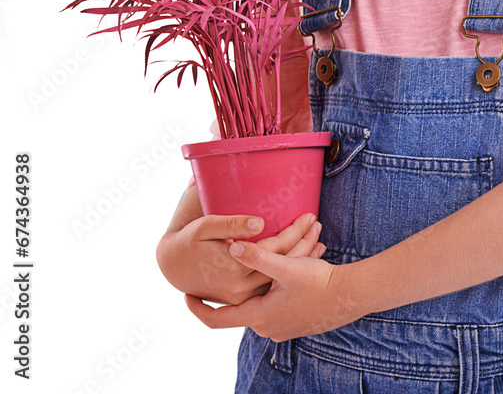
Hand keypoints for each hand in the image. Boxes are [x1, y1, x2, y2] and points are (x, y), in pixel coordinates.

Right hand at [157, 211, 324, 305]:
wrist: (175, 267)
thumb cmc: (190, 241)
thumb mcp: (206, 227)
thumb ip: (233, 224)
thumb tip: (261, 222)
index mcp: (233, 267)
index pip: (275, 248)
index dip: (294, 230)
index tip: (309, 213)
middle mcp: (240, 286)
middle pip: (282, 263)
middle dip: (303, 243)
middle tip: (318, 224)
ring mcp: (242, 295)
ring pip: (280, 278)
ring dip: (300, 259)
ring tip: (318, 240)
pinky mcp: (242, 298)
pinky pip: (271, 284)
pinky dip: (287, 270)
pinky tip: (302, 256)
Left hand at [185, 238, 365, 340]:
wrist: (351, 297)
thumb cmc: (319, 283)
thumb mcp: (286, 267)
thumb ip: (257, 257)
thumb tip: (231, 246)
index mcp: (258, 316)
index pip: (217, 320)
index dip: (198, 308)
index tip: (185, 294)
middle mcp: (267, 327)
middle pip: (241, 305)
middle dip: (236, 282)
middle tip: (227, 261)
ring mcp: (282, 327)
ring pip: (260, 300)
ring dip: (259, 281)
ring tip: (262, 257)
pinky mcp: (295, 321)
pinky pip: (275, 302)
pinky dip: (274, 285)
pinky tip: (285, 265)